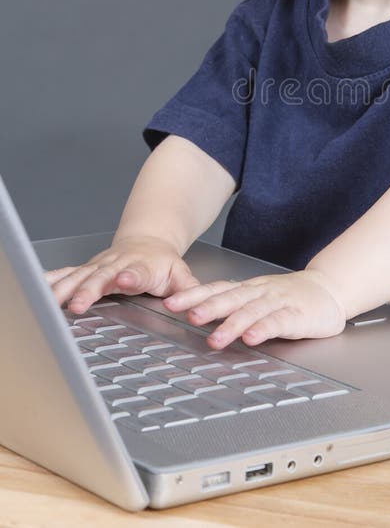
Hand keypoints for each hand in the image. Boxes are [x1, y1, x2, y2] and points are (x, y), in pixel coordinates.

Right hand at [45, 236, 198, 313]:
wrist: (148, 242)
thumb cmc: (162, 263)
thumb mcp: (181, 275)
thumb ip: (187, 290)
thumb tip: (193, 304)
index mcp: (143, 267)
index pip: (136, 272)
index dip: (130, 277)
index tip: (124, 281)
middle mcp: (117, 265)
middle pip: (101, 277)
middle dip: (88, 290)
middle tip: (78, 303)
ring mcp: (99, 266)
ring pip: (79, 276)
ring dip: (64, 289)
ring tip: (51, 303)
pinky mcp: (86, 269)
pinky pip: (66, 274)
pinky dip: (51, 280)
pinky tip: (37, 287)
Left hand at [163, 269, 346, 347]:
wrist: (329, 289)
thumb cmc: (290, 297)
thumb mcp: (258, 297)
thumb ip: (232, 305)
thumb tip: (197, 313)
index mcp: (249, 289)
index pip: (218, 289)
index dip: (194, 296)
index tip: (171, 303)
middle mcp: (261, 292)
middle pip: (231, 298)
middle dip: (208, 307)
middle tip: (189, 316)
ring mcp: (280, 302)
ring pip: (252, 311)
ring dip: (232, 324)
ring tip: (215, 338)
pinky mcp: (297, 315)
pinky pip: (279, 322)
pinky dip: (264, 329)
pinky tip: (252, 338)